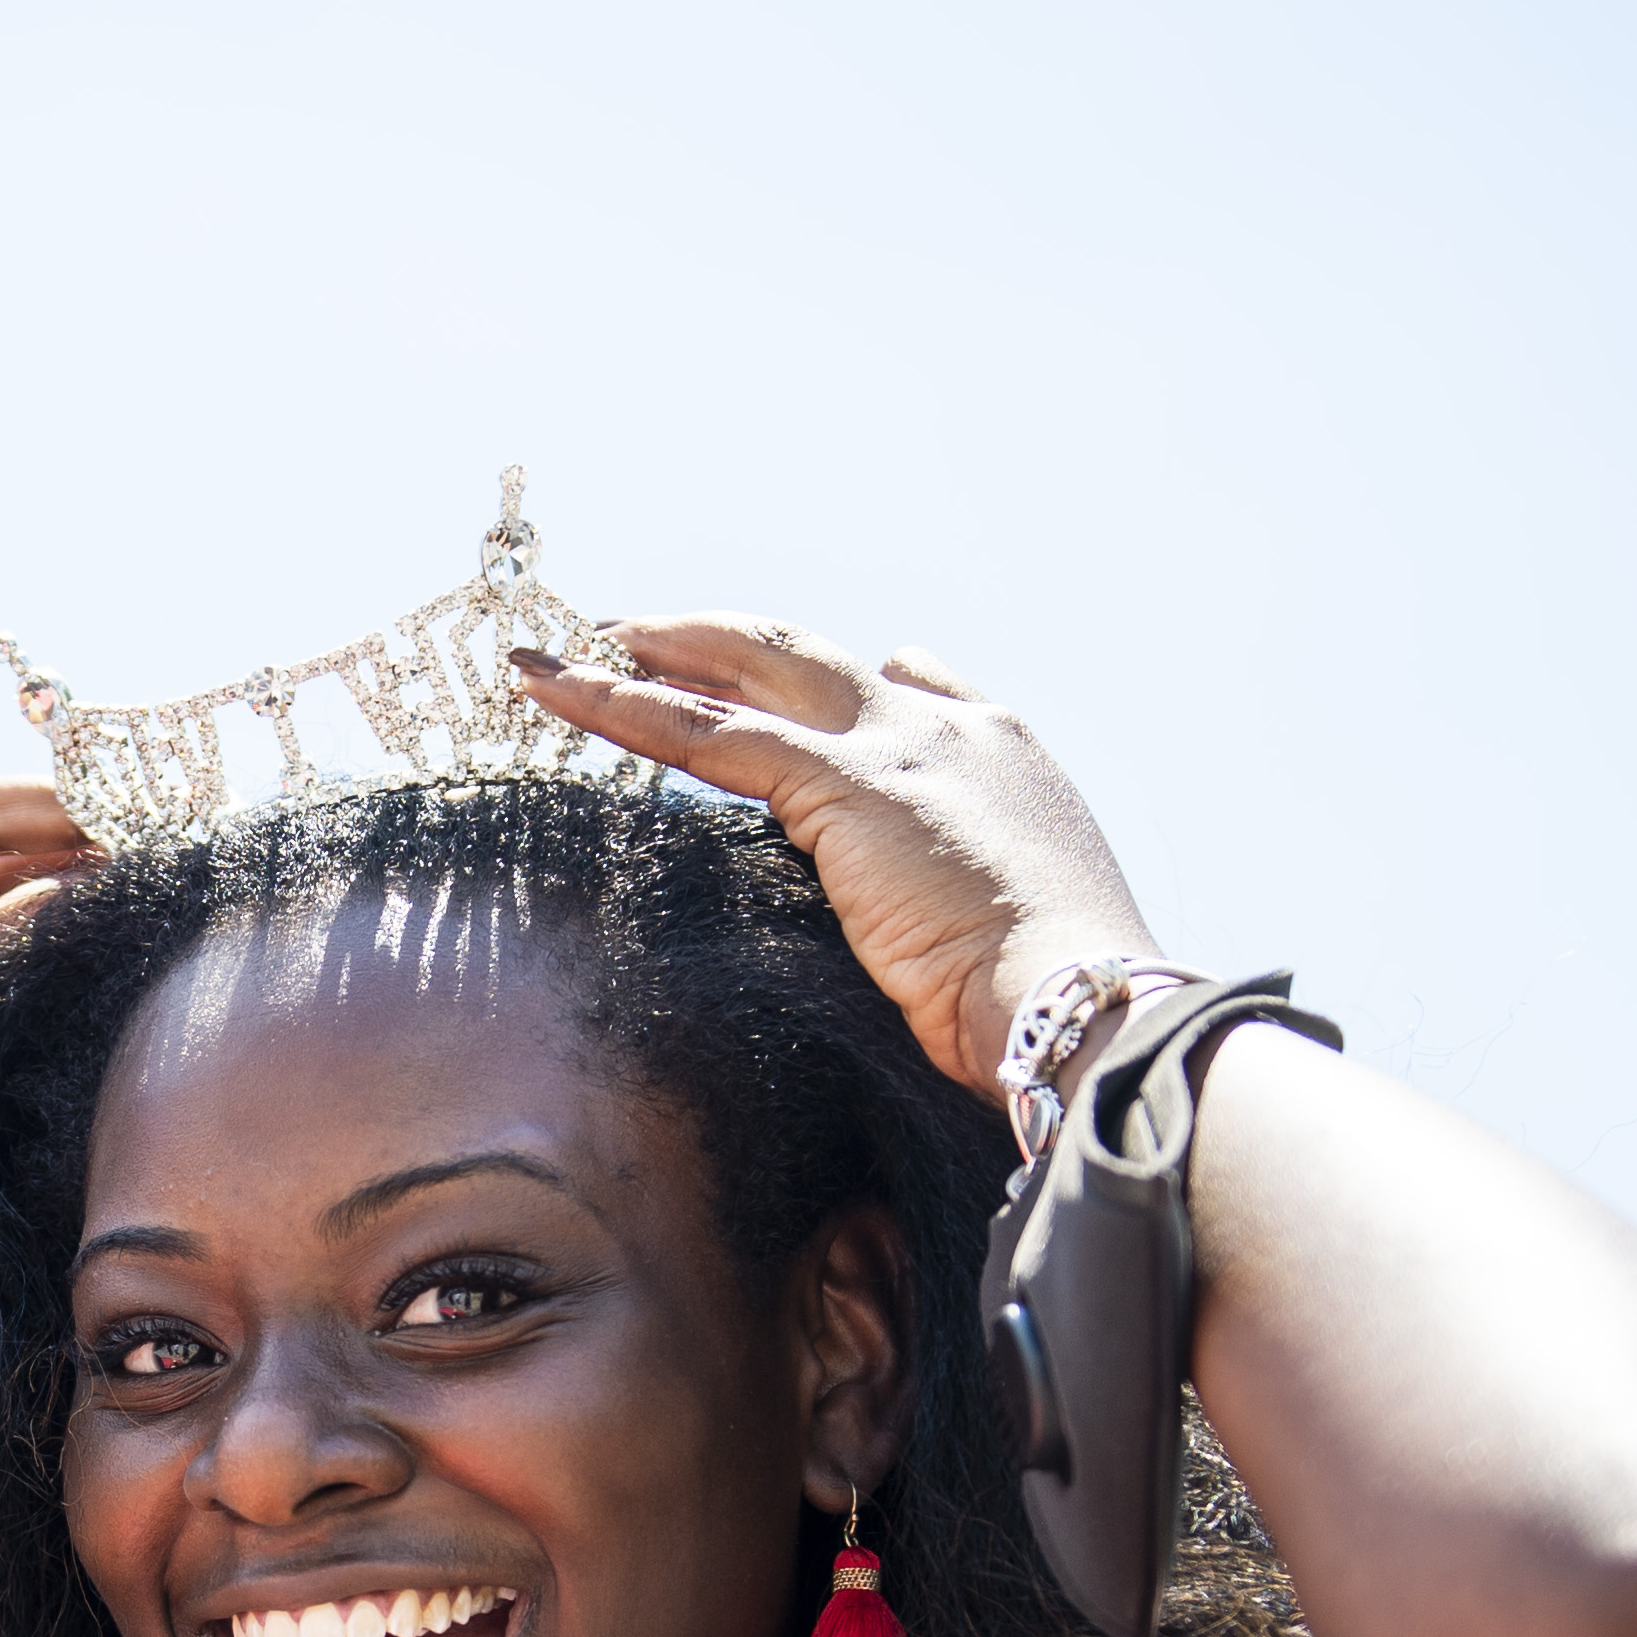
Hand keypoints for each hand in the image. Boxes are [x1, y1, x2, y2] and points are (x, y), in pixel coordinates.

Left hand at [515, 620, 1159, 1092]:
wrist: (1078, 998)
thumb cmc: (1048, 1002)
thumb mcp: (1007, 928)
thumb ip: (953, 897)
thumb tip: (912, 924)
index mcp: (1002, 755)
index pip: (902, 684)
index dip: (825, 684)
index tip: (767, 687)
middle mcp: (950, 725)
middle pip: (812, 659)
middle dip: (723, 642)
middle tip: (643, 633)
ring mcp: (896, 744)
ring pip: (749, 674)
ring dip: (657, 653)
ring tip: (577, 649)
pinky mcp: (840, 783)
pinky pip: (705, 730)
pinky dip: (621, 705)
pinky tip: (558, 691)